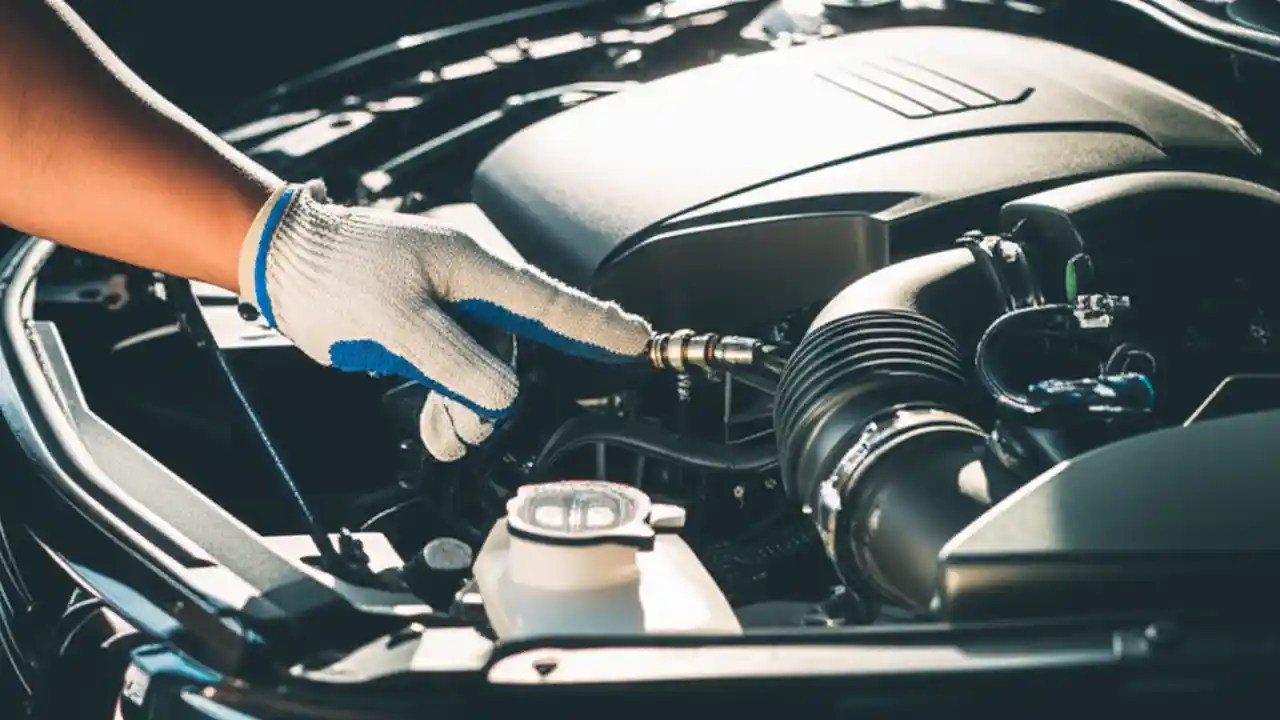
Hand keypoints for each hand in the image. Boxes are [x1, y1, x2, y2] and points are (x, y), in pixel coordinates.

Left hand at [238, 181, 651, 459]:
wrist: (280, 262)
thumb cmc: (333, 273)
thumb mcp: (397, 324)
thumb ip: (456, 364)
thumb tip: (504, 399)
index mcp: (472, 270)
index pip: (550, 304)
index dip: (596, 328)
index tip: (638, 341)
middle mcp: (468, 287)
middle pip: (513, 355)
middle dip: (491, 399)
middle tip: (460, 426)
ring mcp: (447, 309)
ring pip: (483, 374)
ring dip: (463, 410)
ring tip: (438, 431)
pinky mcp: (425, 330)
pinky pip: (454, 376)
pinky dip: (446, 407)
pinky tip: (433, 426)